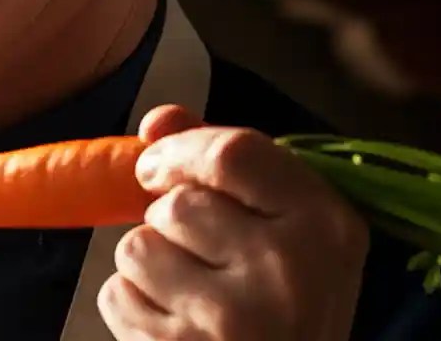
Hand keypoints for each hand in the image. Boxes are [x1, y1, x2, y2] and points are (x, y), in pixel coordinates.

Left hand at [97, 106, 369, 339]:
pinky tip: (172, 322)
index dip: (180, 151)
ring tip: (188, 291)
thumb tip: (156, 120)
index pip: (231, 154)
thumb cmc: (289, 305)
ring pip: (137, 247)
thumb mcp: (288, 228)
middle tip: (199, 253)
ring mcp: (233, 317)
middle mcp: (285, 267)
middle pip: (174, 205)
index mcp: (324, 223)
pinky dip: (131, 305)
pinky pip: (116, 296)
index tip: (158, 166)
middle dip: (167, 221)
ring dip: (149, 263)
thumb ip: (228, 164)